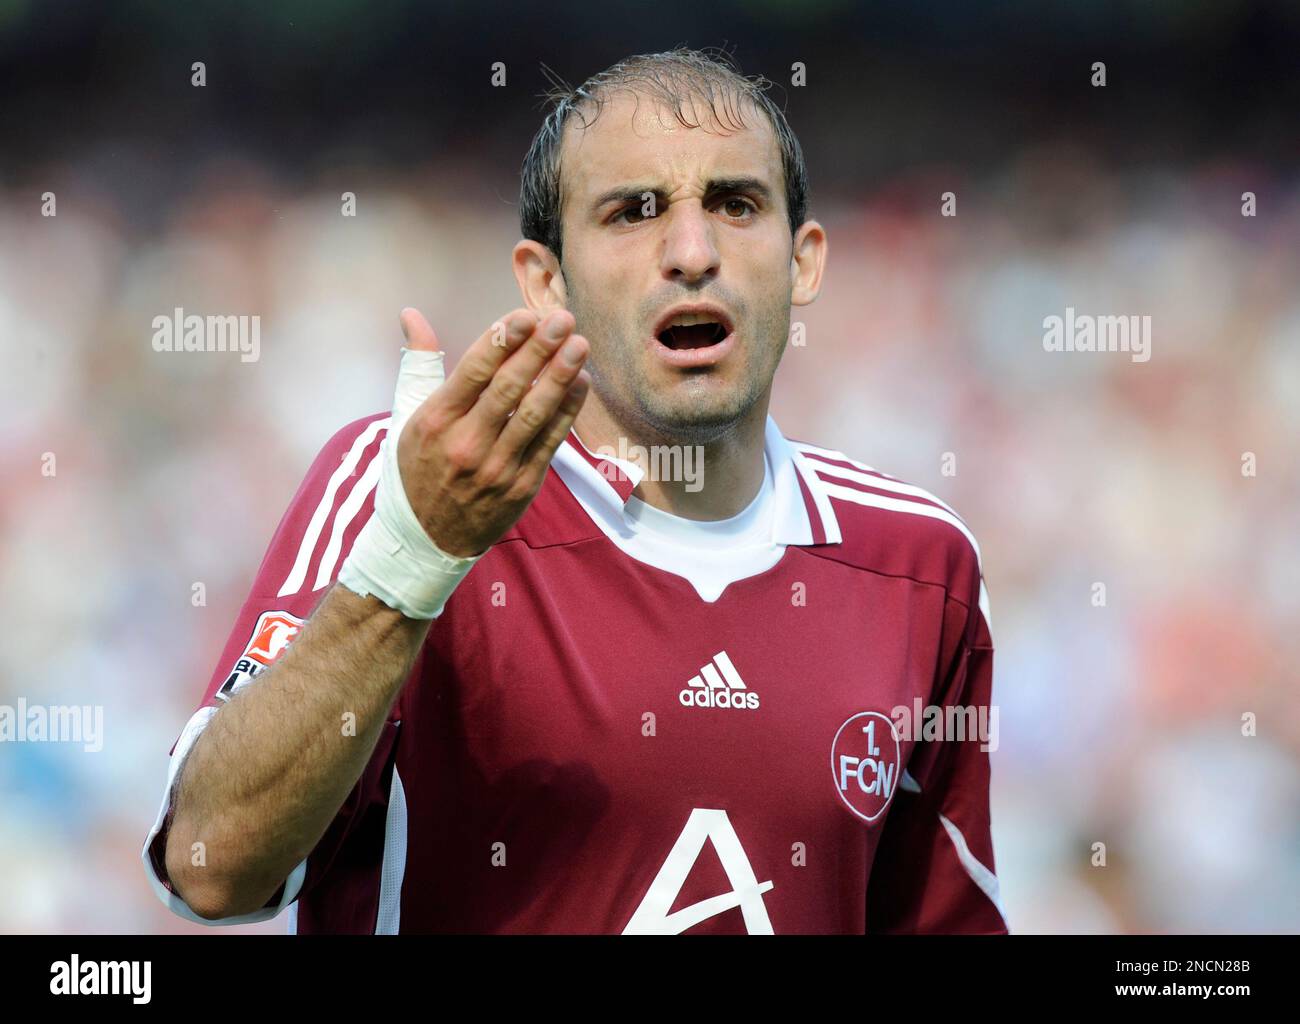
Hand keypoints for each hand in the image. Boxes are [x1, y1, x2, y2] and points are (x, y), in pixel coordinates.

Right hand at [393, 307, 589, 557]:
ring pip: (533, 415)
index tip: (525, 315)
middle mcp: (465, 443)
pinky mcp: (521, 487)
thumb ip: (419, 362)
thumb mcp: (407, 416)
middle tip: (562, 319)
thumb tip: (411, 313)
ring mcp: (496, 467)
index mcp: (435, 420)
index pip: (472, 371)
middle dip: (539, 350)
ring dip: (560, 377)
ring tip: (580, 345)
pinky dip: (567, 412)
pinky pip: (549, 443)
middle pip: (508, 388)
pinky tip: (580, 383)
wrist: (427, 539)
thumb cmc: (417, 469)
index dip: (502, 341)